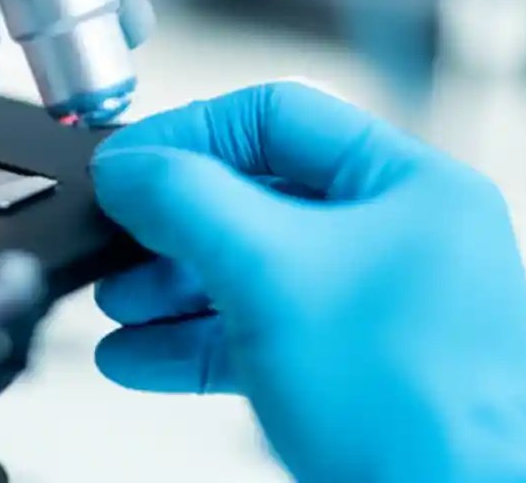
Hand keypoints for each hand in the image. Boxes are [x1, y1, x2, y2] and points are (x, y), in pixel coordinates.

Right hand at [90, 83, 525, 481]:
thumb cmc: (404, 406)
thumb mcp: (268, 272)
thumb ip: (185, 201)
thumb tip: (124, 165)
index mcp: (408, 188)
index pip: (277, 118)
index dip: (190, 134)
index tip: (128, 164)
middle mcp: (396, 239)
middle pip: (254, 198)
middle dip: (171, 227)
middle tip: (117, 236)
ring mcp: (372, 306)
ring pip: (247, 270)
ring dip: (168, 288)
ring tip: (117, 305)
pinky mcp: (345, 366)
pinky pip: (253, 332)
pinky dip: (190, 341)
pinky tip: (137, 356)